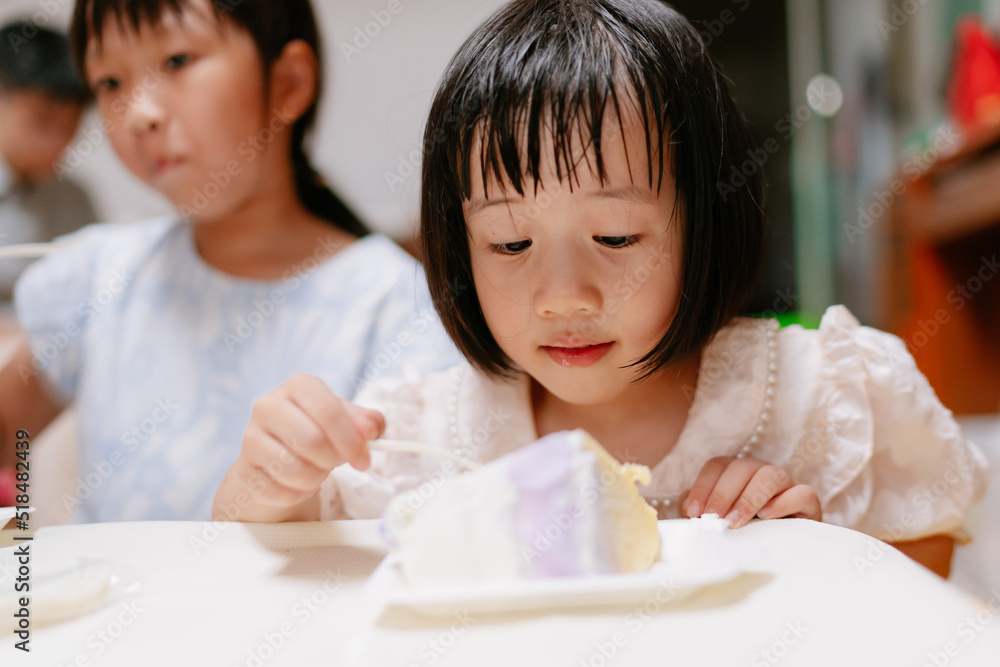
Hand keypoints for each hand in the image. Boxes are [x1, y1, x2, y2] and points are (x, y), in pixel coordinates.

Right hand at [215, 374, 384, 521]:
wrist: (277, 457)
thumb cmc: (318, 432)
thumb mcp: (347, 421)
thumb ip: (367, 422)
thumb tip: (371, 429)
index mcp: (299, 386)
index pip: (329, 411)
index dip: (351, 440)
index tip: (364, 459)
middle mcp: (269, 405)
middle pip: (312, 441)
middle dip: (334, 460)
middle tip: (339, 464)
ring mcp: (251, 437)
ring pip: (296, 470)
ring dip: (316, 479)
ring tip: (316, 470)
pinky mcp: (244, 469)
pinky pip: (280, 491)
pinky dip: (297, 493)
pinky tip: (296, 482)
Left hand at [680, 456, 820, 528]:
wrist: (785, 546)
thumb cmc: (746, 529)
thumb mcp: (720, 518)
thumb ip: (700, 509)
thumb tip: (687, 508)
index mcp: (737, 472)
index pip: (717, 465)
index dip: (703, 486)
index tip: (694, 512)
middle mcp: (761, 472)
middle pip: (741, 467)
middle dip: (722, 493)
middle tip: (714, 519)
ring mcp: (787, 484)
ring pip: (771, 474)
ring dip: (750, 497)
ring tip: (736, 521)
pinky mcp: (808, 502)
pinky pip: (802, 492)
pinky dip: (784, 502)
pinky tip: (767, 517)